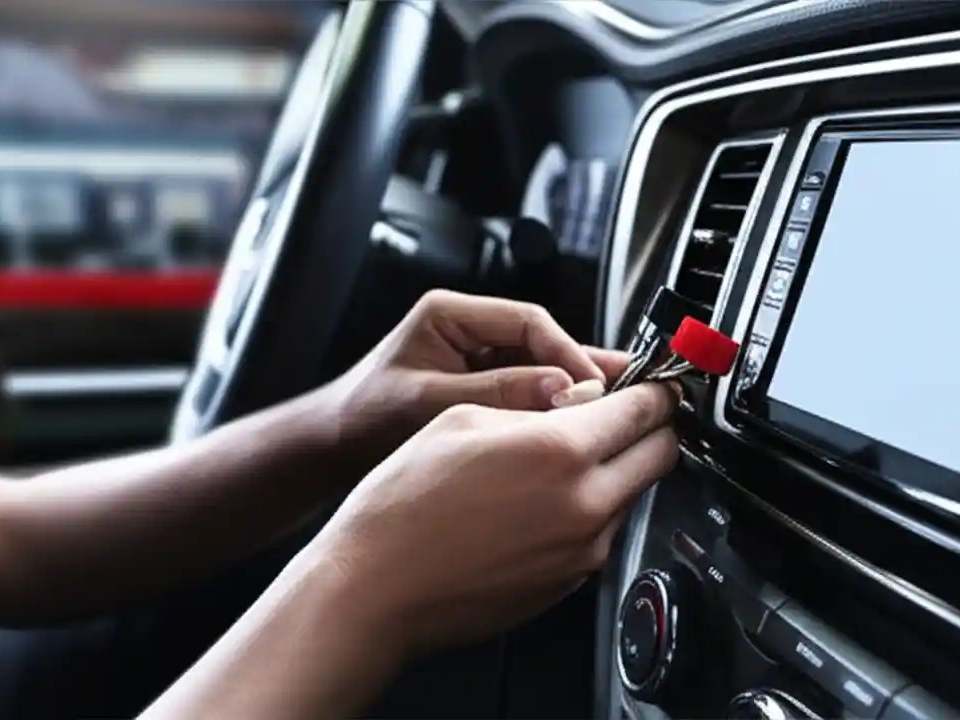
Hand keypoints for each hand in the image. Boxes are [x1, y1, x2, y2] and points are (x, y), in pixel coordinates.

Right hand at [307, 381, 678, 651]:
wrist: (374, 589)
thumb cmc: (404, 505)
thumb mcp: (465, 418)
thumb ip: (537, 405)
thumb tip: (582, 400)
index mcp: (563, 452)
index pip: (645, 409)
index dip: (656, 388)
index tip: (657, 382)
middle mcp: (586, 505)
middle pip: (660, 455)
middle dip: (652, 428)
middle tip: (628, 413)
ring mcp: (582, 551)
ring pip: (631, 494)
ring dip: (616, 470)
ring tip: (561, 460)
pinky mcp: (569, 582)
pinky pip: (600, 533)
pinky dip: (588, 510)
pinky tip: (539, 502)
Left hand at [319, 290, 627, 468]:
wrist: (333, 447)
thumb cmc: (364, 420)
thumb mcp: (429, 404)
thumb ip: (496, 394)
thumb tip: (559, 390)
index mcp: (451, 314)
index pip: (529, 321)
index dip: (567, 353)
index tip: (590, 387)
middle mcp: (470, 329)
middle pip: (544, 340)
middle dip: (582, 369)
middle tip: (625, 391)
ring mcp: (479, 357)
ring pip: (544, 365)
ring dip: (576, 389)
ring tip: (618, 406)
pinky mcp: (484, 385)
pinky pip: (532, 389)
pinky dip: (557, 407)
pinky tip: (584, 423)